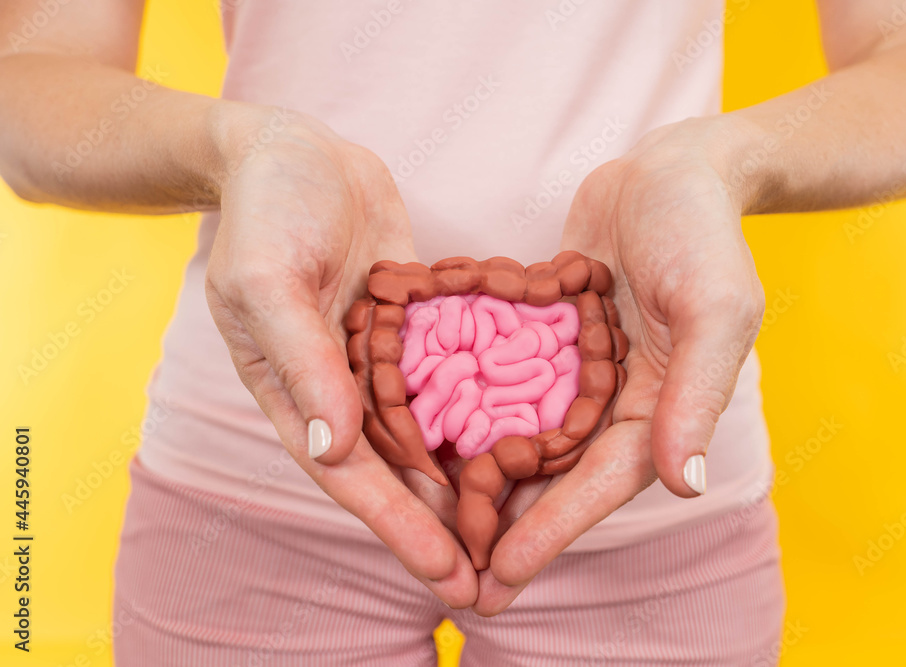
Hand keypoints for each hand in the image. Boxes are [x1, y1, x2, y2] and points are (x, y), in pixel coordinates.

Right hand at [204, 107, 476, 607]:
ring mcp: (382, 359)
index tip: (445, 572)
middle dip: (441, 526)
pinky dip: (482, 410)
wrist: (292, 151)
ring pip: (430, 434)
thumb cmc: (267, 211)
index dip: (398, 525)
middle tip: (491, 582)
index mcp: (298, 391)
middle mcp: (342, 388)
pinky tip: (529, 438)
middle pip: (397, 470)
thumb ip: (301, 360)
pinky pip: (452, 376)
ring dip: (467, 481)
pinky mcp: (414, 326)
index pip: (351, 474)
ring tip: (517, 528)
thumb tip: (330, 448)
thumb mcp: (269, 279)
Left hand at [474, 117, 765, 613]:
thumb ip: (698, 392)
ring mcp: (580, 370)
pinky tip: (423, 435)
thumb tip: (681, 484)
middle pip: (556, 474)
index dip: (553, 529)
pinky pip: (507, 381)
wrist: (674, 169)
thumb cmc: (703, 232)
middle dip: (509, 527)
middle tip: (457, 582)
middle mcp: (616, 399)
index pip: (602, 481)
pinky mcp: (549, 337)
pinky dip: (474, 410)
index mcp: (660, 405)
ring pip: (525, 437)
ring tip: (430, 527)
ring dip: (483, 483)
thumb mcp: (715, 306)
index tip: (502, 573)